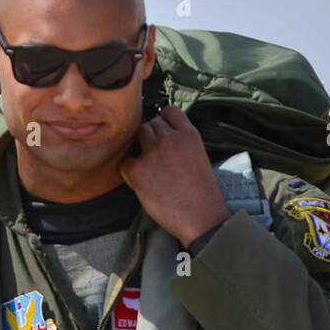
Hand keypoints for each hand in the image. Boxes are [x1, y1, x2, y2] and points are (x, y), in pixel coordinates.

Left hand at [117, 105, 232, 247]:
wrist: (202, 218)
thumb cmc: (204, 194)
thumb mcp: (200, 157)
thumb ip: (183, 143)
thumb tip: (167, 137)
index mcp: (188, 134)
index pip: (169, 111)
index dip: (165, 120)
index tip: (164, 132)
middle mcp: (169, 138)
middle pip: (151, 123)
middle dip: (152, 136)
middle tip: (157, 156)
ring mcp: (152, 153)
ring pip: (138, 135)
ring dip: (141, 147)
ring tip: (149, 165)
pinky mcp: (138, 171)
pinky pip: (125, 161)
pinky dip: (129, 169)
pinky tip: (140, 179)